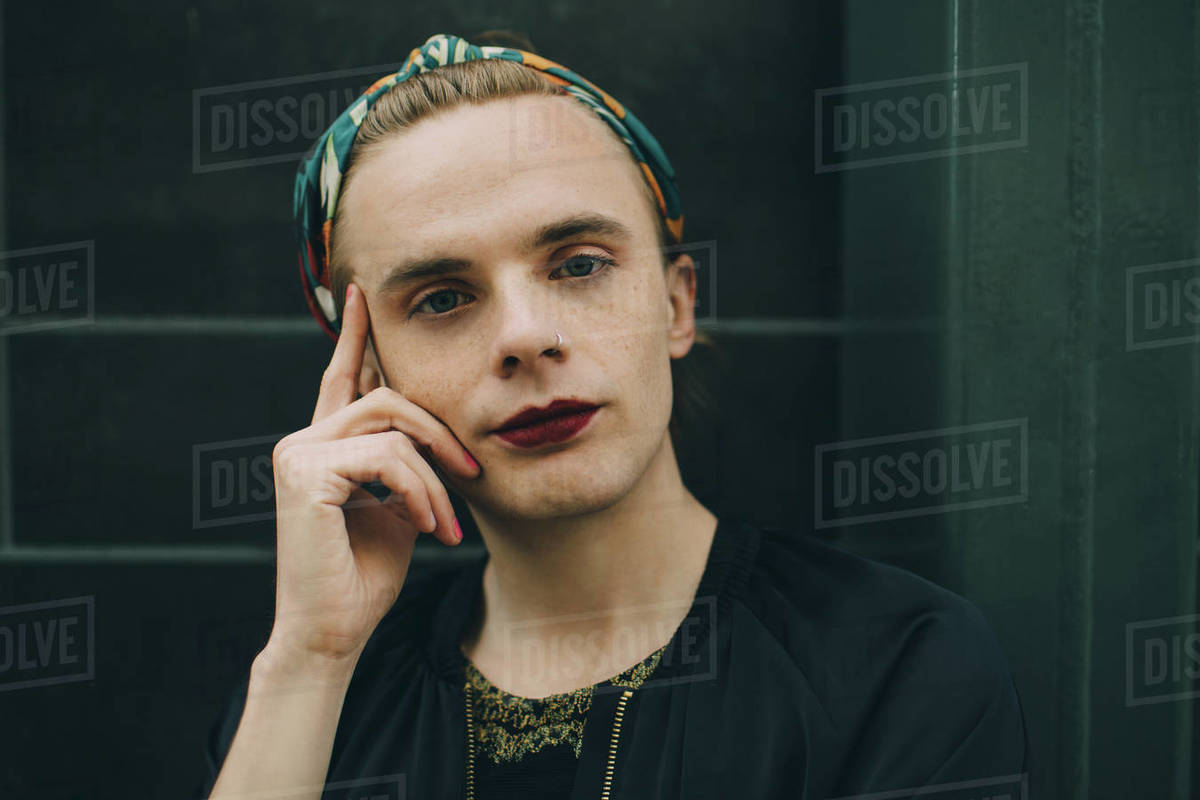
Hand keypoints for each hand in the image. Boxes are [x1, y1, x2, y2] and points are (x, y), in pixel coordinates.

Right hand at [261, 282, 480, 666]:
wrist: (333, 632)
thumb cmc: (365, 577)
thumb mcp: (399, 508)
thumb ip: (405, 463)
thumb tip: (432, 433)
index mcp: (322, 445)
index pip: (342, 376)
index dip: (354, 333)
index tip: (361, 291)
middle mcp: (302, 441)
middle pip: (388, 396)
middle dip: (442, 433)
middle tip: (475, 475)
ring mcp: (296, 453)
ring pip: (393, 424)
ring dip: (435, 474)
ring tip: (449, 522)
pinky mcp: (304, 473)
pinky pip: (389, 458)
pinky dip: (422, 493)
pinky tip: (433, 529)